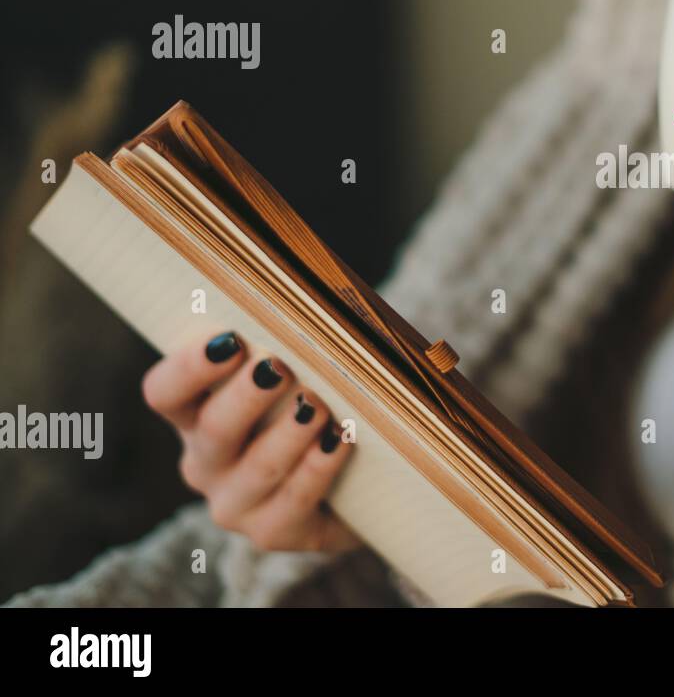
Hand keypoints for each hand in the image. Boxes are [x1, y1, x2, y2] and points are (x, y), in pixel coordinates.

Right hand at [142, 331, 359, 550]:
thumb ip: (285, 340)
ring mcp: (235, 503)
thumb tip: (308, 292)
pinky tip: (341, 440)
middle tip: (281, 367)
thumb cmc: (317, 406)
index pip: (165, 392)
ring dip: (290, 432)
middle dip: (248, 396)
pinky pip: (293, 500)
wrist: (356, 482)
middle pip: (213, 429)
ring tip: (319, 404)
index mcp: (195, 415)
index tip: (230, 340)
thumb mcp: (296, 373)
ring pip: (258, 467)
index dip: (189, 367)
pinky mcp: (273, 532)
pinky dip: (319, 467)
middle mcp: (206, 462)